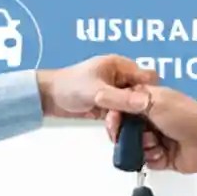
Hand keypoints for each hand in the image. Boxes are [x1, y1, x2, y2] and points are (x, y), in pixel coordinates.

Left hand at [35, 55, 158, 119]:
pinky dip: (121, 123)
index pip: (149, 78)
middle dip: (138, 109)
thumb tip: (147, 102)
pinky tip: (114, 129)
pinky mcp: (109, 106)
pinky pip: (123, 115)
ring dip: (128, 118)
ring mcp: (115, 93)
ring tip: (116, 125)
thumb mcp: (97, 92)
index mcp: (121, 66)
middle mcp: (121, 78)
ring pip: (133, 107)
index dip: (150, 93)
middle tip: (129, 120)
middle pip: (143, 94)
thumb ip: (121, 98)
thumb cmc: (69, 87)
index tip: (143, 108)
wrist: (47, 98)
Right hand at [96, 85, 196, 174]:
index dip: (115, 114)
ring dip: (140, 146)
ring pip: (133, 144)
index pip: (123, 105)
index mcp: (151, 99)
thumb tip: (105, 94)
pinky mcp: (162, 155)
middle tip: (126, 137)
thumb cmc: (189, 118)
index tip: (113, 121)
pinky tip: (162, 154)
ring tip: (154, 144)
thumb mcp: (156, 102)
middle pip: (126, 126)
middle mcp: (153, 117)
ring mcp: (157, 137)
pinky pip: (145, 159)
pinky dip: (151, 158)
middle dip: (125, 133)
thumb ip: (129, 101)